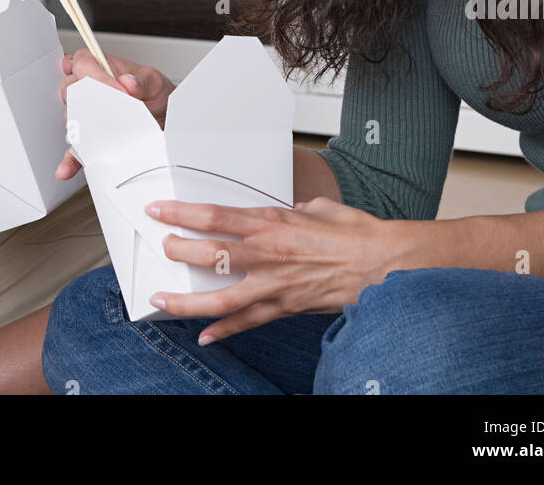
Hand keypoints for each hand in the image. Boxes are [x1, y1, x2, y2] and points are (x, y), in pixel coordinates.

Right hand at [55, 50, 175, 179]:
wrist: (168, 120)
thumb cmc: (158, 95)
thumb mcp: (155, 82)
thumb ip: (142, 79)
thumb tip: (127, 81)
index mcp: (105, 69)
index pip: (84, 62)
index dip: (92, 73)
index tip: (112, 88)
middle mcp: (94, 90)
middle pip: (69, 87)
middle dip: (81, 99)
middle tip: (102, 111)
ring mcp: (91, 115)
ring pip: (70, 118)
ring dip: (77, 129)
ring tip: (92, 135)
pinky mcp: (93, 139)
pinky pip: (75, 149)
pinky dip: (70, 159)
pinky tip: (68, 166)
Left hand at [141, 196, 407, 342]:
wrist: (383, 263)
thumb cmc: (354, 232)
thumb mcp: (316, 207)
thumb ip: (290, 211)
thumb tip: (284, 213)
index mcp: (273, 222)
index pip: (217, 216)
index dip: (183, 213)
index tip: (160, 210)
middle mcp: (268, 254)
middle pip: (210, 254)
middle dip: (178, 251)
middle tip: (161, 246)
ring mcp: (274, 285)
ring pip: (220, 298)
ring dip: (187, 301)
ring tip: (162, 300)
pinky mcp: (285, 307)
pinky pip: (248, 323)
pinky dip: (225, 331)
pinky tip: (205, 336)